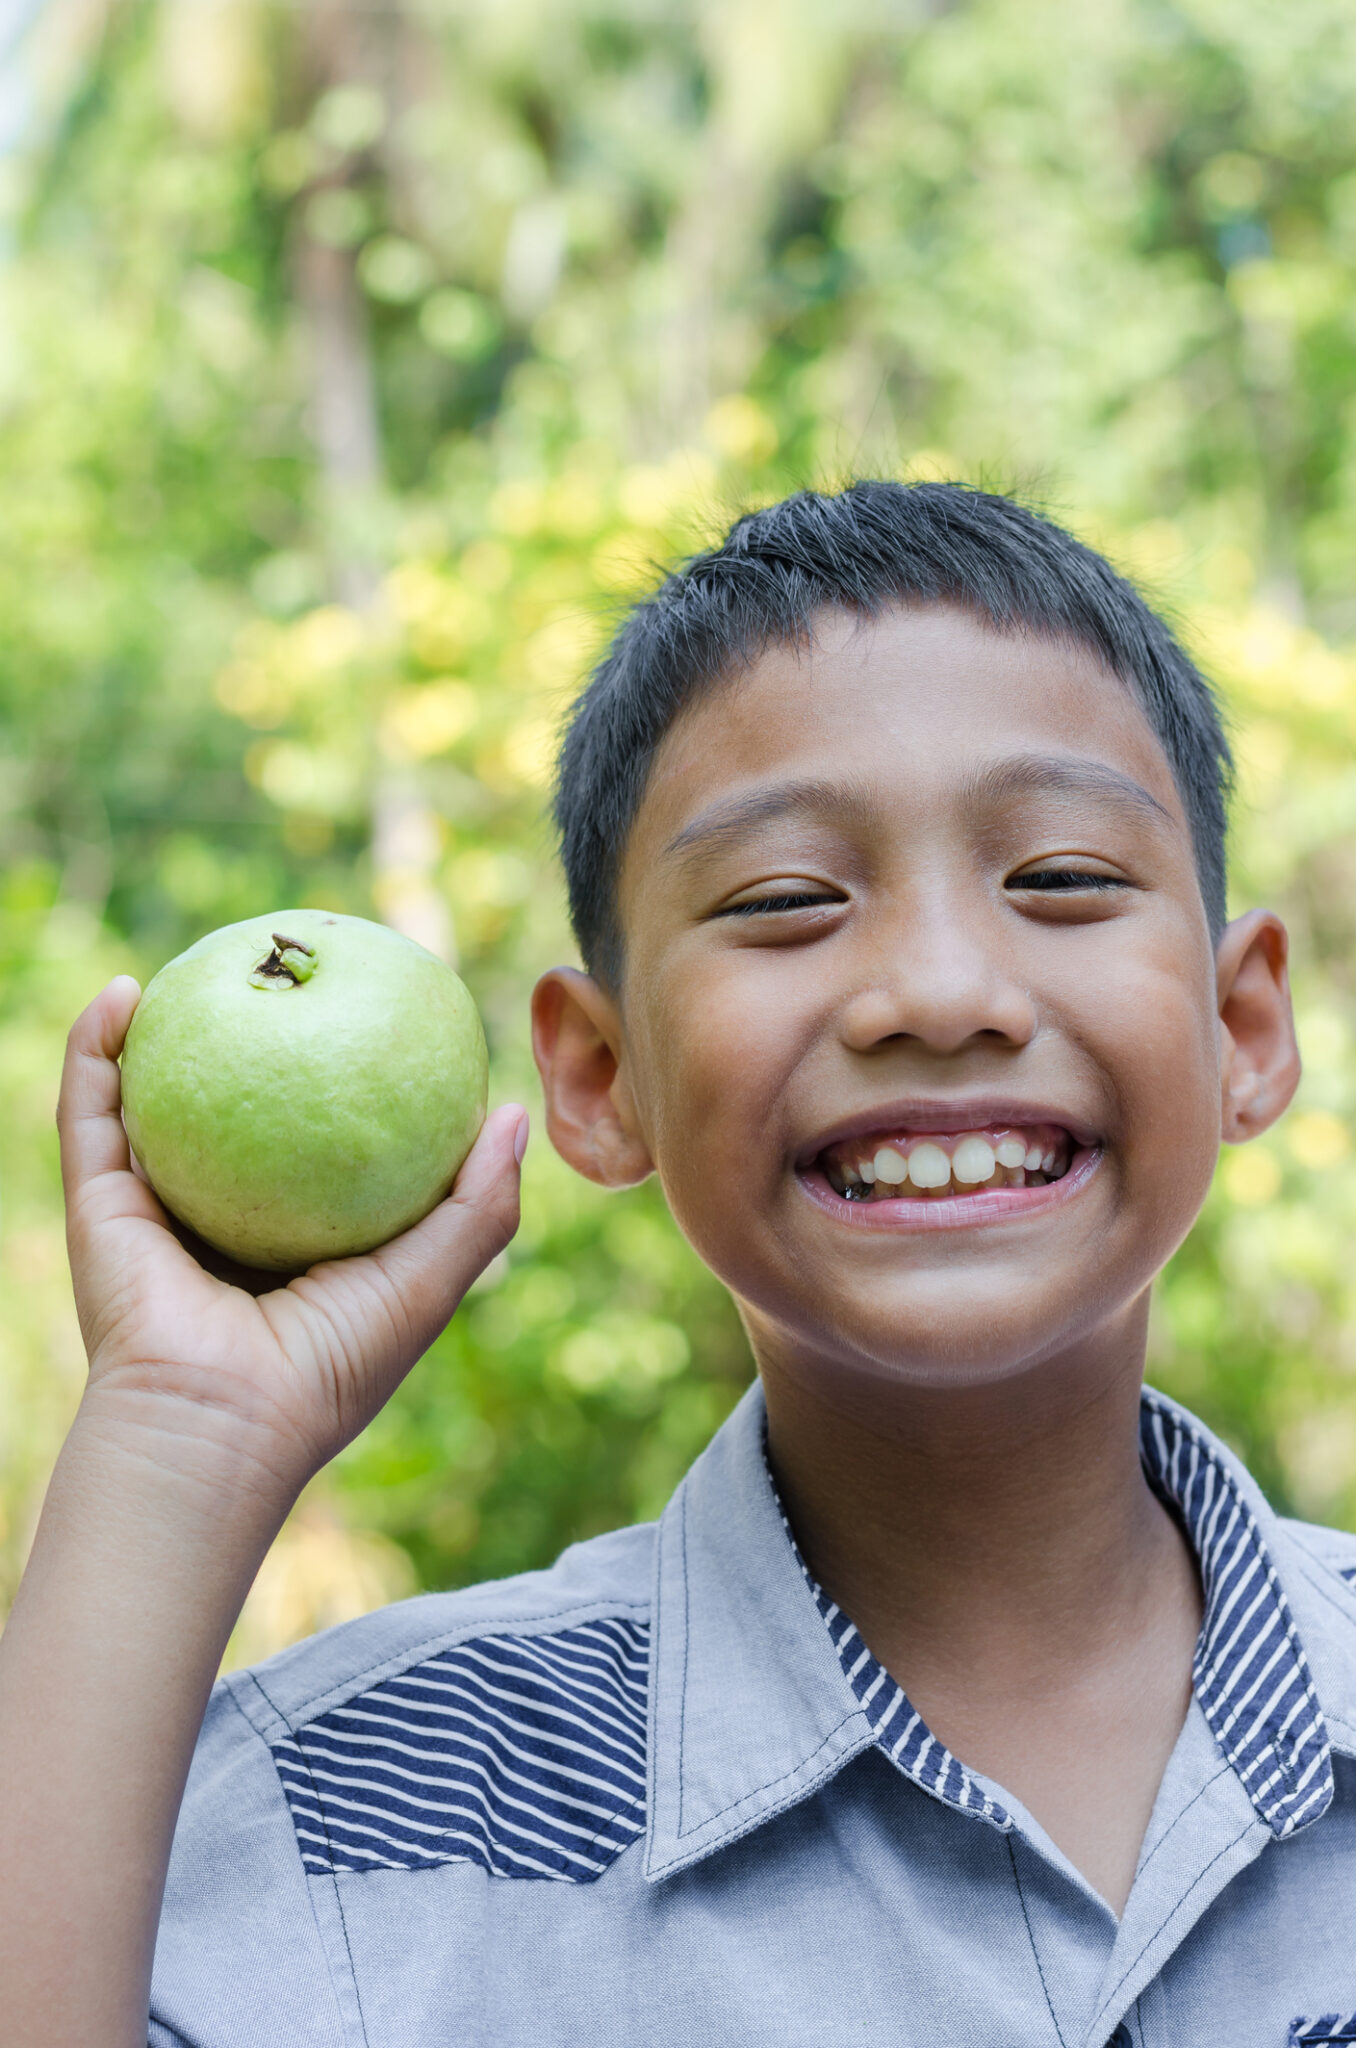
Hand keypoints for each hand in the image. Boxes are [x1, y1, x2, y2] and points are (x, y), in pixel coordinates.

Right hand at [59, 975, 525, 1504]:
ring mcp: (153, 1209)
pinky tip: (123, 992)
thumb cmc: (332, 1364)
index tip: (371, 1011)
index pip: (319, 1144)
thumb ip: (477, 1207)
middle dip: (249, 1040)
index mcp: (294, 1239)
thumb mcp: (428, 1282)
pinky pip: (89, 1110)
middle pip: (233, 1111)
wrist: (220, 1424)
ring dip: (157, 1029)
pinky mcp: (96, 1205)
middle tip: (281, 966)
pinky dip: (93, 1049)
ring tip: (195, 959)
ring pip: (148, 1098)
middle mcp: (221, 1218)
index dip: (341, 1079)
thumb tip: (507, 1113)